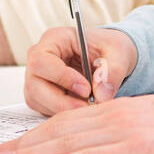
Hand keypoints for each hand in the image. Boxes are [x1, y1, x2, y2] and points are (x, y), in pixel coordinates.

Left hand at [0, 91, 153, 153]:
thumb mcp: (151, 120)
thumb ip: (124, 128)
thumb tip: (103, 145)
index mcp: (116, 109)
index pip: (64, 121)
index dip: (32, 135)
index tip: (8, 146)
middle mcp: (113, 117)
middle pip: (56, 131)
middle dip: (19, 145)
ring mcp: (122, 133)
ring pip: (65, 143)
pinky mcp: (134, 150)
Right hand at [23, 26, 137, 114]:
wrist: (111, 57)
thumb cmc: (110, 48)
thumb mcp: (119, 53)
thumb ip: (113, 71)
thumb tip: (101, 95)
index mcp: (54, 39)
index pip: (42, 60)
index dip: (62, 78)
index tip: (86, 89)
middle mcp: (40, 58)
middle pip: (34, 85)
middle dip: (61, 101)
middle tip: (87, 107)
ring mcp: (38, 78)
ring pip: (37, 100)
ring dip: (62, 110)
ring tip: (88, 108)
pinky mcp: (42, 95)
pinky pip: (44, 109)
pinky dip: (62, 114)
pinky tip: (82, 109)